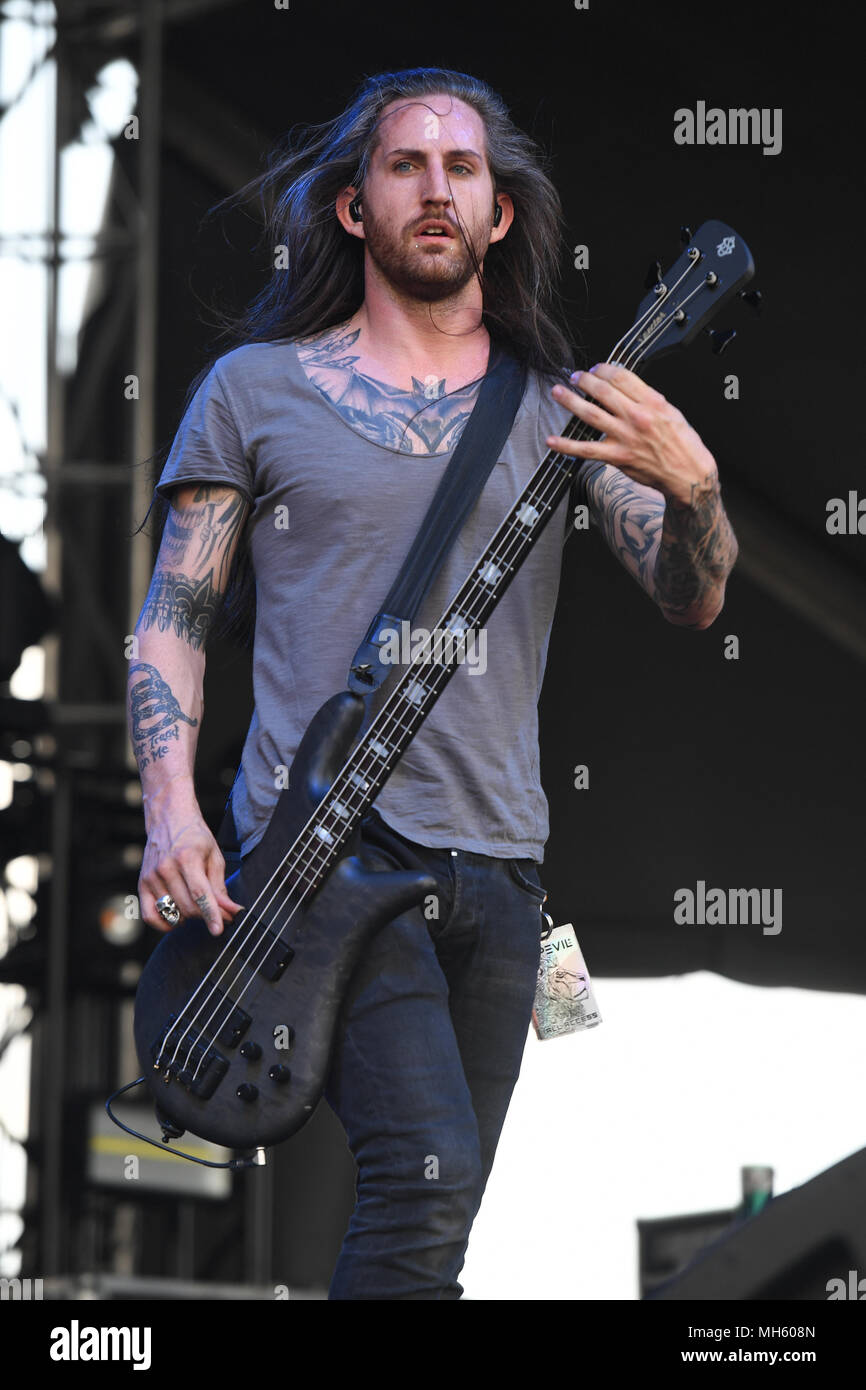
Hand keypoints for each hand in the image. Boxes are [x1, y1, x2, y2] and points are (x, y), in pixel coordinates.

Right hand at [139, 787, 244, 935]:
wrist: (168, 819)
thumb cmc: (195, 837)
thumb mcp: (214, 856)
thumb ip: (220, 887)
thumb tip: (231, 912)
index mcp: (187, 858)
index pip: (200, 894)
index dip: (211, 914)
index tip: (219, 930)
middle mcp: (166, 868)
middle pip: (188, 907)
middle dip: (206, 915)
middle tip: (217, 911)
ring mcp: (151, 876)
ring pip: (172, 913)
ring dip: (188, 917)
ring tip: (196, 904)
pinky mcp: (142, 883)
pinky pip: (149, 916)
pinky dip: (163, 924)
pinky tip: (176, 919)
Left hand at [547, 362, 718, 507]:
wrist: (688, 474)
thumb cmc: (682, 444)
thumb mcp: (671, 411)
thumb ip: (647, 398)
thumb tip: (625, 386)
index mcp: (652, 402)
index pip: (622, 376)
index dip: (603, 369)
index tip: (596, 369)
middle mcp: (637, 417)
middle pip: (603, 391)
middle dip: (585, 380)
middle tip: (575, 377)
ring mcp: (626, 437)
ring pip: (591, 415)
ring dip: (571, 402)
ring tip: (558, 392)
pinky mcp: (618, 457)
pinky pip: (586, 451)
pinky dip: (567, 446)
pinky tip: (552, 441)